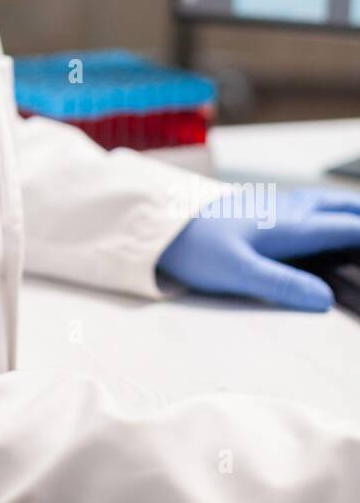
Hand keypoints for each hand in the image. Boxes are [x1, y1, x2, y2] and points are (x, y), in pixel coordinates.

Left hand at [157, 187, 359, 310]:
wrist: (162, 225)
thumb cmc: (198, 248)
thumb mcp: (238, 273)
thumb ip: (282, 285)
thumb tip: (324, 299)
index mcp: (292, 225)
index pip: (349, 227)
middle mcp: (291, 210)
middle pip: (343, 206)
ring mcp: (278, 206)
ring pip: (327, 203)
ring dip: (349, 211)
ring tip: (357, 225)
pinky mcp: (265, 209)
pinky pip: (311, 206)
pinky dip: (331, 212)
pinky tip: (325, 223)